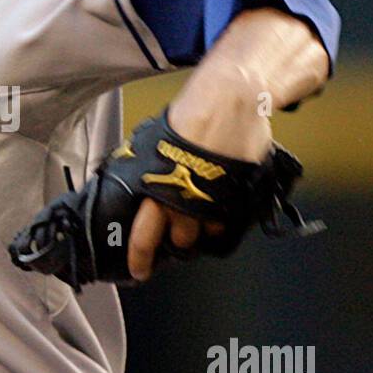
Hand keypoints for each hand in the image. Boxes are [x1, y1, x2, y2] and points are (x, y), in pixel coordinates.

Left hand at [126, 64, 272, 281]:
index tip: (138, 271)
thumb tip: (135, 181)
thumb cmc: (190, 116)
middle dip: (174, 246)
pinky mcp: (237, 197)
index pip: (143, 235)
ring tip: (199, 213)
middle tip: (175, 241)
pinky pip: (226, 219)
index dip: (138, 258)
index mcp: (156, 187)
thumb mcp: (153, 141)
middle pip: (178, 241)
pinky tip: (219, 202)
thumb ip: (145, 168)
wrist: (230, 101)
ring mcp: (214, 201)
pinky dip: (221, 216)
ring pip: (203, 233)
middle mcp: (184, 200)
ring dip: (199, 229)